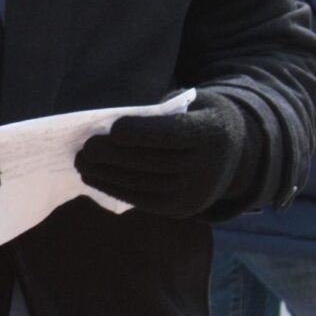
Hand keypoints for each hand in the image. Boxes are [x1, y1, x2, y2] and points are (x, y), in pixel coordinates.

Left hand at [74, 95, 251, 219]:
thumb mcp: (187, 105)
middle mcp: (208, 167)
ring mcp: (196, 193)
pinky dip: (116, 189)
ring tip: (82, 164)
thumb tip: (110, 128)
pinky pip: (144, 200)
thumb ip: (157, 115)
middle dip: (115, 156)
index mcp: (211, 133)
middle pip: (155, 162)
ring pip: (146, 184)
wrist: (233, 153)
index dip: (142, 133)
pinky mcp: (182, 210)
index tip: (112, 128)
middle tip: (84, 149)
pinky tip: (94, 178)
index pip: (173, 135)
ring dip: (108, 175)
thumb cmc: (194, 118)